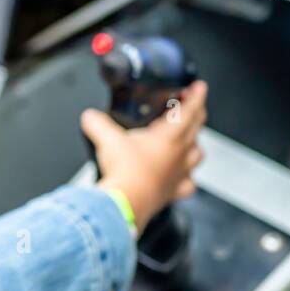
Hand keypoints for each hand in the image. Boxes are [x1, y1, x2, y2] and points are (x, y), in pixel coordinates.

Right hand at [81, 80, 207, 229]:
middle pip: (197, 129)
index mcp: (170, 136)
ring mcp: (179, 174)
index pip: (191, 109)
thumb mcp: (107, 139)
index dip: (197, 95)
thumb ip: (98, 124)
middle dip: (197, 115)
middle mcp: (180, 154)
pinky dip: (186, 178)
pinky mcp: (173, 192)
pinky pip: (188, 183)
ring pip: (197, 155)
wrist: (126, 202)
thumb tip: (90, 117)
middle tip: (192, 109)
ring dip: (194, 146)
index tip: (199, 87)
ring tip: (187, 142)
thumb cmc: (124, 172)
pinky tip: (179, 177)